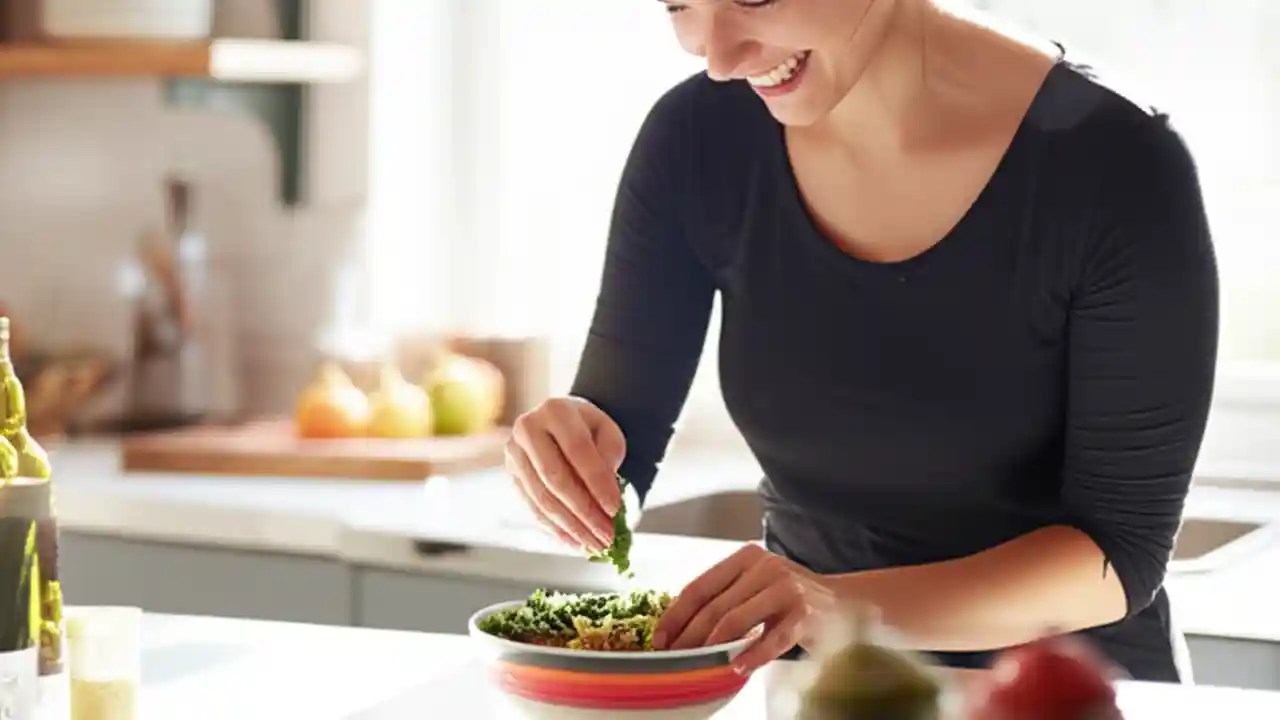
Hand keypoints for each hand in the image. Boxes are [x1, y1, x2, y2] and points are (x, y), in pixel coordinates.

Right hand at [506, 396, 625, 552]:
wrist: (561, 424)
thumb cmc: (589, 429)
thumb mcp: (607, 432)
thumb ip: (610, 456)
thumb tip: (604, 495)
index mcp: (555, 410)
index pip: (577, 450)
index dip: (597, 481)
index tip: (615, 509)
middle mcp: (527, 429)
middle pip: (556, 478)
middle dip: (584, 512)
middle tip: (607, 535)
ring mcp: (514, 454)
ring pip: (542, 499)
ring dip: (571, 527)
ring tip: (595, 544)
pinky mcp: (511, 476)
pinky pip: (533, 508)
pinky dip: (555, 529)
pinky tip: (575, 541)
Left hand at [654, 543, 835, 674]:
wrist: (845, 601)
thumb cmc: (790, 597)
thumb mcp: (756, 584)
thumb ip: (726, 596)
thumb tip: (680, 628)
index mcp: (747, 557)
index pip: (700, 586)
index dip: (675, 614)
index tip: (660, 637)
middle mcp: (765, 567)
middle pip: (714, 606)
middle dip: (689, 636)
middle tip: (673, 658)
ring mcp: (786, 588)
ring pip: (736, 620)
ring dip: (712, 647)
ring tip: (698, 664)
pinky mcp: (805, 614)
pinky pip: (771, 639)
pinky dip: (752, 655)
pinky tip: (737, 668)